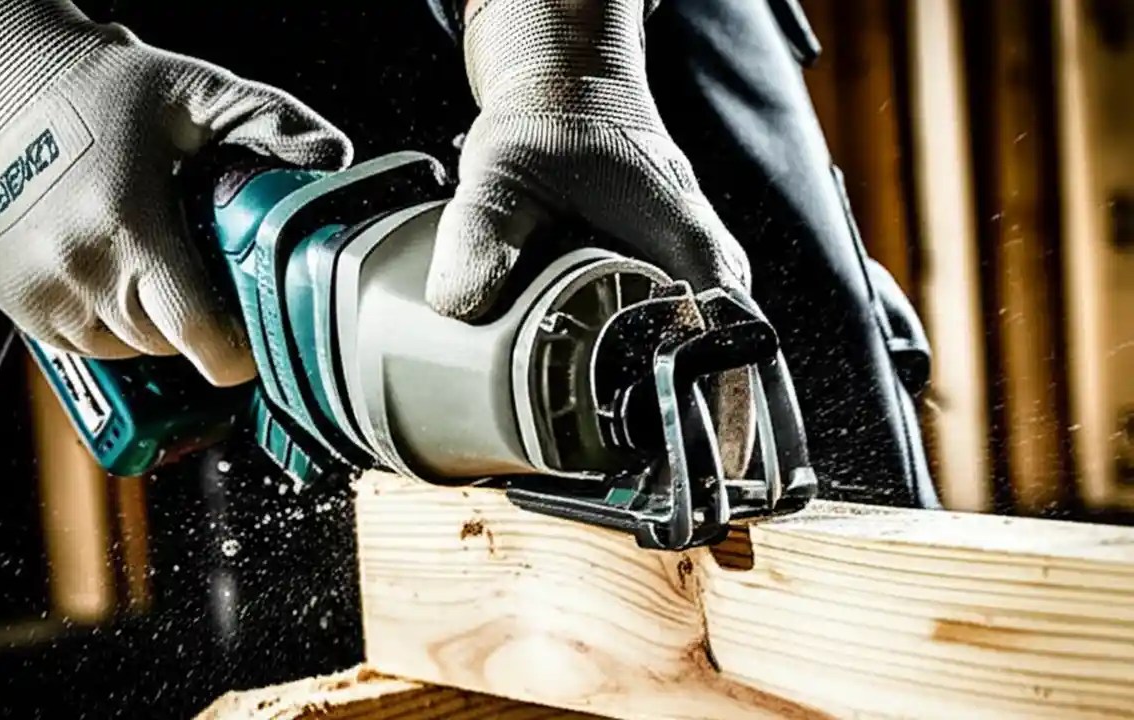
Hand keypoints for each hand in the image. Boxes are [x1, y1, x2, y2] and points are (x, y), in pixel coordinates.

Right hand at [0, 0, 350, 385]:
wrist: (6, 87)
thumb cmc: (111, 92)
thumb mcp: (201, 95)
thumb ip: (273, 124)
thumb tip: (331, 165)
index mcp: (127, 226)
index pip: (194, 331)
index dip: (234, 352)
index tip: (255, 345)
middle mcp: (77, 269)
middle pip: (164, 345)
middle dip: (198, 329)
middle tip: (213, 288)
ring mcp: (38, 291)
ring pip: (122, 349)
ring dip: (152, 329)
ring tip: (160, 273)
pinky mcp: (13, 301)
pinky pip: (80, 342)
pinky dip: (108, 325)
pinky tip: (117, 276)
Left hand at [427, 0, 754, 474]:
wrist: (569, 100)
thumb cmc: (552, 129)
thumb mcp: (503, 173)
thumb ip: (482, 233)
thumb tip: (461, 307)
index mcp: (693, 257)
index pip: (728, 361)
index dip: (717, 430)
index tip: (687, 484)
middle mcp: (706, 281)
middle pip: (714, 382)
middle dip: (681, 447)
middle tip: (635, 504)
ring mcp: (689, 292)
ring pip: (690, 375)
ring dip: (658, 427)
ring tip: (616, 486)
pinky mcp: (662, 299)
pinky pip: (662, 358)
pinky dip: (635, 395)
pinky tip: (593, 428)